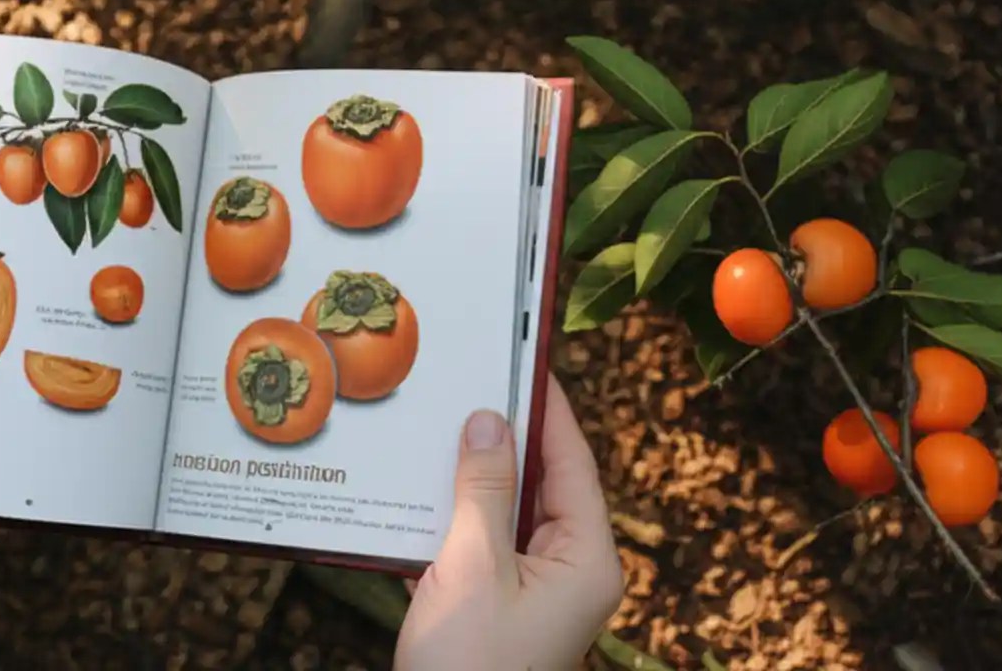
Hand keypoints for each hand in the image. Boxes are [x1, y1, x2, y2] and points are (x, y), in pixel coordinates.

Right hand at [395, 374, 622, 669]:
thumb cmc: (470, 667)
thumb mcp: (473, 567)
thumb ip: (482, 489)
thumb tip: (490, 422)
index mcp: (584, 558)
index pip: (571, 462)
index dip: (548, 409)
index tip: (525, 360)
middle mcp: (568, 569)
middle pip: (539, 483)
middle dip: (501, 439)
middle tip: (470, 386)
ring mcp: (534, 589)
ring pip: (504, 512)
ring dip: (469, 479)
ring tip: (437, 430)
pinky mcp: (498, 603)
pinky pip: (480, 544)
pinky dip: (451, 520)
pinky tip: (418, 494)